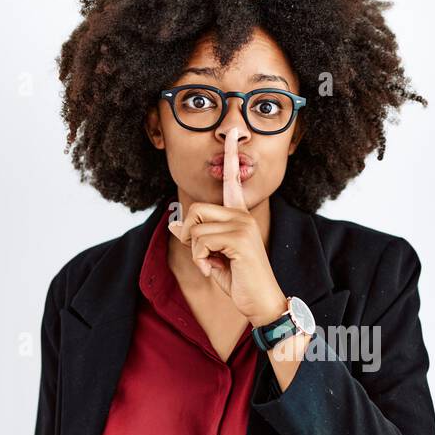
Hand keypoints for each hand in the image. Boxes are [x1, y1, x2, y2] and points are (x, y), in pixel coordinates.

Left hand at [168, 130, 287, 326]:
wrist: (261, 301)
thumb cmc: (240, 280)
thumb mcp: (212, 256)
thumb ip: (196, 238)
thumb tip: (173, 223)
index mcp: (239, 215)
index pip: (232, 181)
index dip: (230, 157)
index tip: (232, 133)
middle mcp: (242, 215)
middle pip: (195, 209)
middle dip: (189, 235)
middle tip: (200, 255)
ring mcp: (242, 225)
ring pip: (195, 227)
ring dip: (195, 252)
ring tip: (211, 264)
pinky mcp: (239, 238)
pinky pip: (200, 241)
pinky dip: (200, 260)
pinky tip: (214, 270)